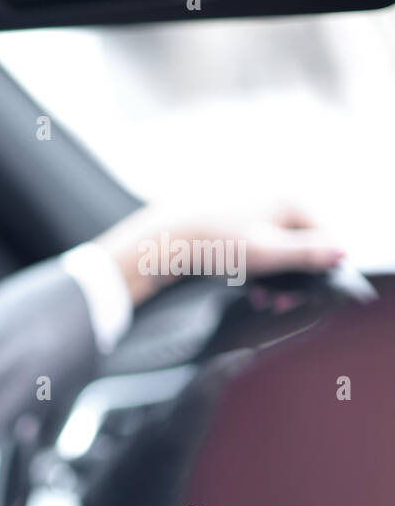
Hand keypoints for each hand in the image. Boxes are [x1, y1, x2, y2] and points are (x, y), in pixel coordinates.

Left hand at [92, 200, 347, 305]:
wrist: (162, 241)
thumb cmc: (214, 242)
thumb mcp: (268, 252)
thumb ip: (308, 254)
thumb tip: (342, 253)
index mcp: (288, 202)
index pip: (324, 235)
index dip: (318, 268)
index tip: (304, 295)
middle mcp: (272, 202)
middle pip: (299, 245)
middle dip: (293, 278)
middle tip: (281, 303)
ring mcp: (250, 213)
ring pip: (276, 251)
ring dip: (274, 279)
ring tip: (262, 299)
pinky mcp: (230, 227)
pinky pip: (254, 251)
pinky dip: (255, 271)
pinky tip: (246, 289)